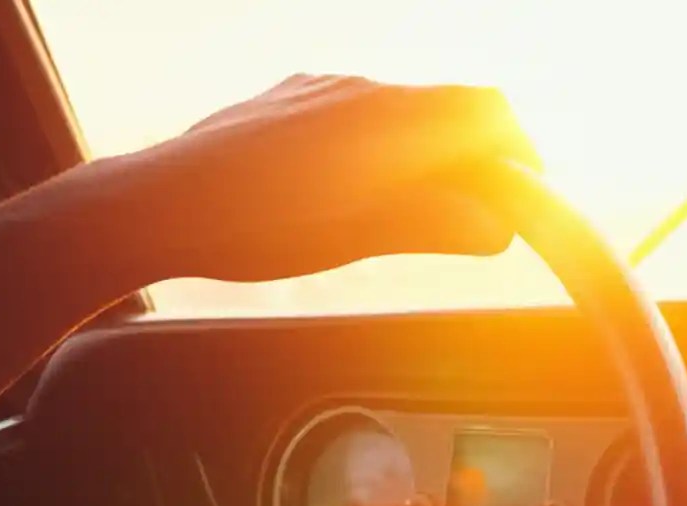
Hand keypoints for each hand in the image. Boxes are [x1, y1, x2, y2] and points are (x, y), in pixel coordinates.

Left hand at [83, 74, 540, 281]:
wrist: (160, 203)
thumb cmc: (257, 227)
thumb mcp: (361, 237)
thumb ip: (437, 225)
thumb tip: (498, 228)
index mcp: (390, 117)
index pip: (485, 109)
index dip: (518, 148)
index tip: (526, 186)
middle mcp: (361, 88)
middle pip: (446, 105)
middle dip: (474, 154)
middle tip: (477, 207)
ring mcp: (321, 88)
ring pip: (401, 108)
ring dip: (426, 149)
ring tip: (414, 205)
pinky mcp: (288, 99)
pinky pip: (358, 110)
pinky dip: (382, 143)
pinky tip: (354, 187)